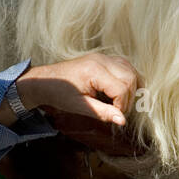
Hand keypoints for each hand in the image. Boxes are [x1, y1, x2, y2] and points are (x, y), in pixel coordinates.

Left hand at [17, 53, 140, 126]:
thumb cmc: (60, 93)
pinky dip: (128, 79)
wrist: (47, 80)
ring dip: (131, 88)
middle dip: (129, 98)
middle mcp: (101, 60)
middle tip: (118, 111)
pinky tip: (122, 92)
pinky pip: (125, 66)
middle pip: (130, 77)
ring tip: (120, 103)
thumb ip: (103, 113)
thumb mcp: (80, 106)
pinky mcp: (105, 58)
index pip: (121, 88)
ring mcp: (104, 57)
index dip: (122, 105)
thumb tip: (123, 121)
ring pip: (131, 70)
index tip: (114, 115)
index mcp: (94, 70)